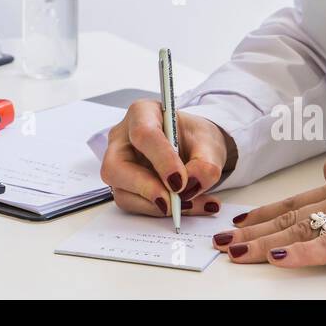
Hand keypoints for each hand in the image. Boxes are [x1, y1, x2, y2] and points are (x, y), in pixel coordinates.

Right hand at [99, 99, 228, 215]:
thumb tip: (191, 185)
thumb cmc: (195, 138)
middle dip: (145, 188)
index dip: (161, 159)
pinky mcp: (124, 187)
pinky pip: (135, 206)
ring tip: (193, 204)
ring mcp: (119, 165)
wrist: (195, 149)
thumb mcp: (210, 144)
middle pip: (115, 167)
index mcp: (142, 113)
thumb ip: (205, 164)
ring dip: (158, 206)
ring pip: (123, 192)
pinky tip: (188, 206)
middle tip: (173, 203)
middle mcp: (122, 138)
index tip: (180, 181)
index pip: (143, 134)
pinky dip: (161, 212)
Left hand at [212, 158, 325, 265]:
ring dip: (264, 242)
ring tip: (236, 251)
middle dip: (252, 230)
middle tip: (222, 241)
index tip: (236, 220)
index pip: (292, 202)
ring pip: (300, 231)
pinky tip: (279, 256)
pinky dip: (302, 252)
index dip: (262, 212)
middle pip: (287, 218)